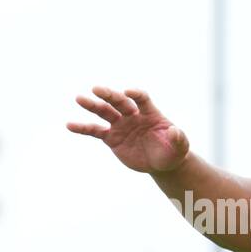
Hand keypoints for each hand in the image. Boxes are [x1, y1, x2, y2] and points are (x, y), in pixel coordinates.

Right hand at [67, 86, 190, 173]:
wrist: (161, 162)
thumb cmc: (173, 152)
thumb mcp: (180, 147)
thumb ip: (179, 138)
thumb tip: (174, 130)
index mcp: (151, 113)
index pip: (142, 99)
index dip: (136, 94)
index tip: (128, 92)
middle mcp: (133, 115)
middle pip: (119, 101)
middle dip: (109, 95)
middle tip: (96, 89)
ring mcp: (121, 125)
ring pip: (105, 112)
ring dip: (92, 105)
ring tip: (79, 98)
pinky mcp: (112, 138)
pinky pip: (95, 131)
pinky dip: (83, 128)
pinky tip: (70, 125)